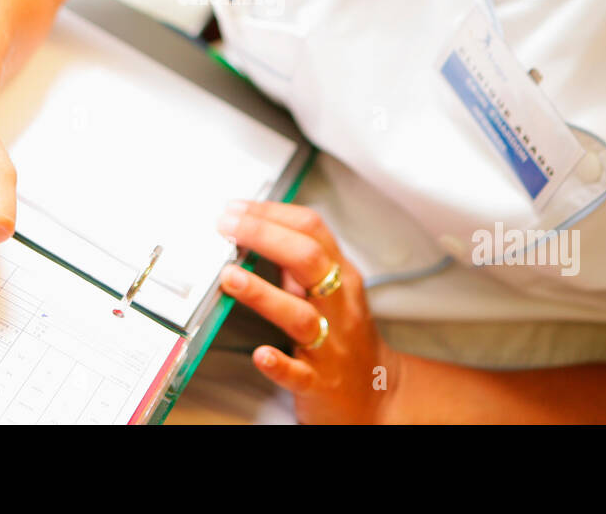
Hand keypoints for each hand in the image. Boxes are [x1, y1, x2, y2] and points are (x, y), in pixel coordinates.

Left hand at [216, 201, 400, 423]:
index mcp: (342, 278)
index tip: (236, 209)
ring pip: (300, 315)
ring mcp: (330, 345)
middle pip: (309, 260)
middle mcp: (338, 306)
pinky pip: (299, 373)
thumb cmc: (349, 339)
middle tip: (227, 226)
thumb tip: (259, 234)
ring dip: (263, 294)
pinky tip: (261, 353)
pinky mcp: (319, 383)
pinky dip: (279, 363)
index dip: (272, 214)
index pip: (312, 230)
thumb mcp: (333, 292)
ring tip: (231, 277)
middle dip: (265, 237)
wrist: (378, 396)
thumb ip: (300, 266)